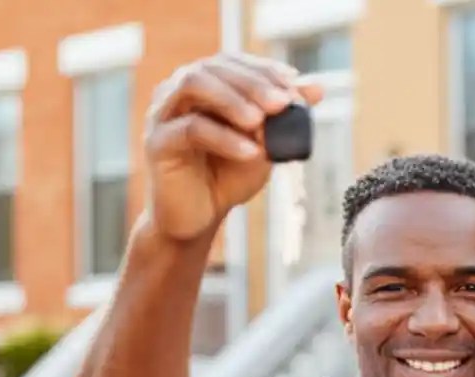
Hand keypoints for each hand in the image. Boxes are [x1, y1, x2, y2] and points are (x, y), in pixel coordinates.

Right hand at [143, 53, 322, 242]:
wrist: (200, 217)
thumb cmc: (229, 175)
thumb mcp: (265, 143)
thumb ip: (285, 116)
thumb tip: (317, 87)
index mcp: (204, 84)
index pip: (233, 61)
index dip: (263, 69)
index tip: (294, 84)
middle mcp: (178, 91)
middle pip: (213, 68)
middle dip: (252, 83)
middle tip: (283, 102)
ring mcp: (163, 113)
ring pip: (194, 85)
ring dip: (232, 99)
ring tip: (261, 121)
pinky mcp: (157, 143)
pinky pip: (190, 130)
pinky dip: (224, 138)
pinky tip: (250, 153)